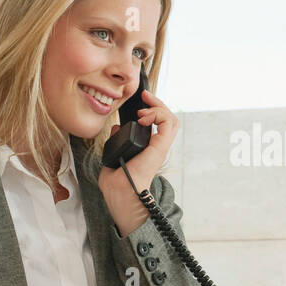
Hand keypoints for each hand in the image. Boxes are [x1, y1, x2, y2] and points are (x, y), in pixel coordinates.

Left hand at [99, 88, 179, 223]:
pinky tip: (144, 117)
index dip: (152, 110)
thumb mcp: (114, 152)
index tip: (139, 103)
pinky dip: (158, 114)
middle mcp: (157, 146)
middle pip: (167, 118)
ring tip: (143, 111)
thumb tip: (115, 128)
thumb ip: (116, 140)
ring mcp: (160, 146)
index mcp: (148, 148)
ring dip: (159, 108)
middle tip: (145, 96)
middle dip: (157, 103)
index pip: (158, 124)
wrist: (120, 190)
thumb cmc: (116, 180)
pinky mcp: (160, 147)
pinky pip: (168, 124)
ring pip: (171, 119)